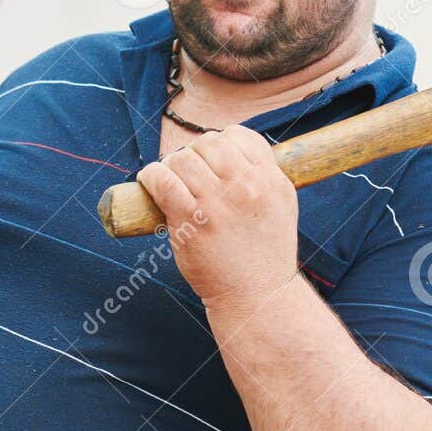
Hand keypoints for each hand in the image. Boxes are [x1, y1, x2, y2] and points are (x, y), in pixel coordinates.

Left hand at [135, 125, 299, 311]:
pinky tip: (150, 182)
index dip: (221, 143)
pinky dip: (151, 176)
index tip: (212, 162)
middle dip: (194, 154)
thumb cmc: (265, 253)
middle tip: (189, 175)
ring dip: (171, 166)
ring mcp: (217, 202)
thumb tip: (231, 146)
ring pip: (182, 158)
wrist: (257, 296)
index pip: (238, 135)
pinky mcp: (190, 220)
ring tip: (172, 183)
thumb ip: (262, 173)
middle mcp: (246, 186)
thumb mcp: (281, 204)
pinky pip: (162, 179)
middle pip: (208, 143)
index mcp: (270, 179)